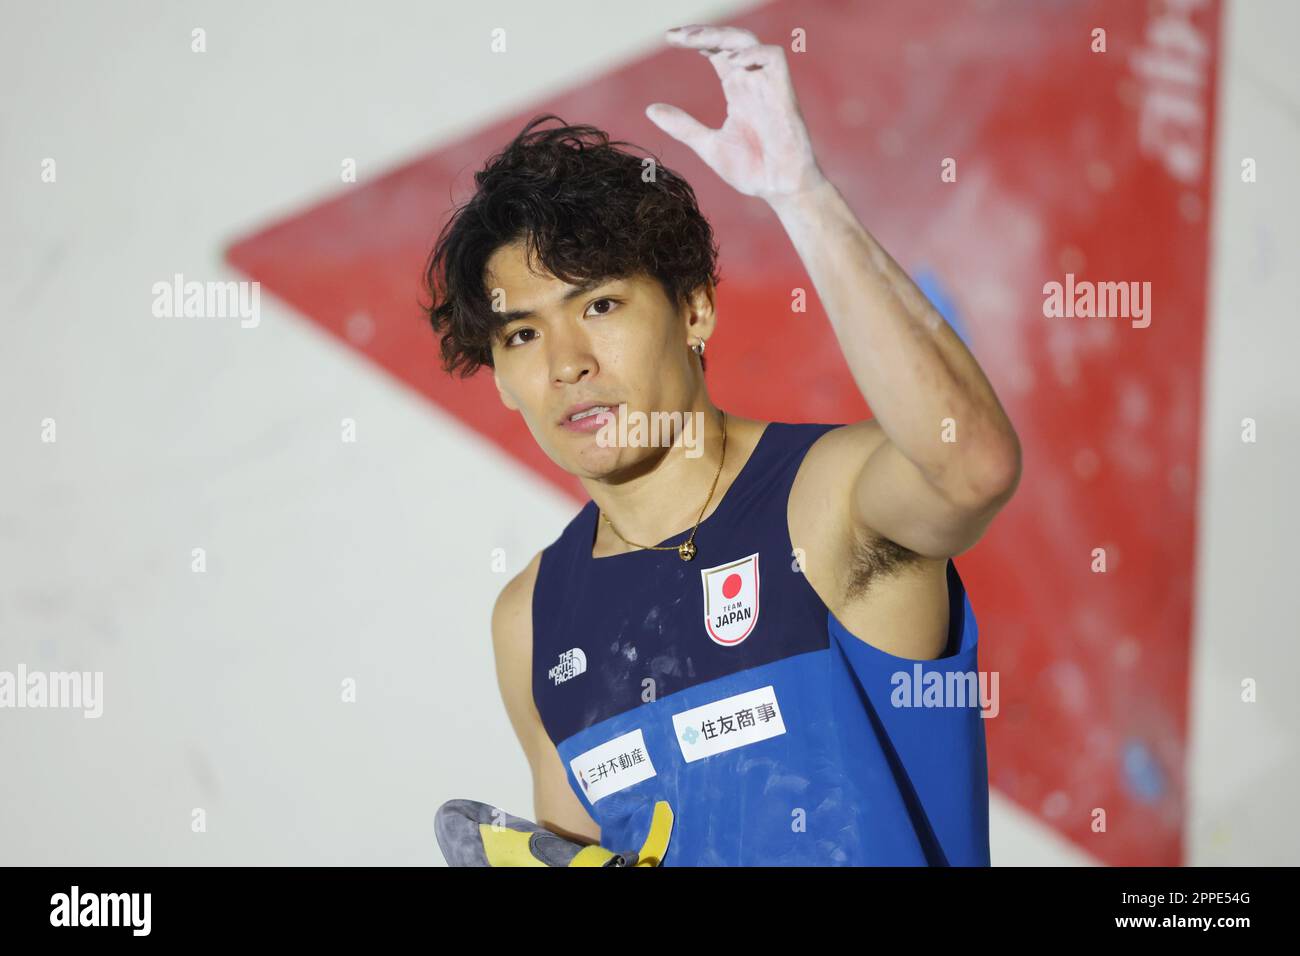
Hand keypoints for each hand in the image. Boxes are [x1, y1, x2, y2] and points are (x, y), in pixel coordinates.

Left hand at [646, 25, 824, 202]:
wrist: (780, 188)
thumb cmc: (752, 169)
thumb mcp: (708, 145)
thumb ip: (682, 126)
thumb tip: (649, 110)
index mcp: (737, 89)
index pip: (716, 52)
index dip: (696, 40)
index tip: (670, 38)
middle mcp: (752, 81)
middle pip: (729, 41)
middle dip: (703, 33)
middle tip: (674, 36)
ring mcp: (768, 84)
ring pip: (748, 41)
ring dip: (722, 36)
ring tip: (695, 42)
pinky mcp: (783, 92)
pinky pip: (773, 57)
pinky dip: (752, 54)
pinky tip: (730, 63)